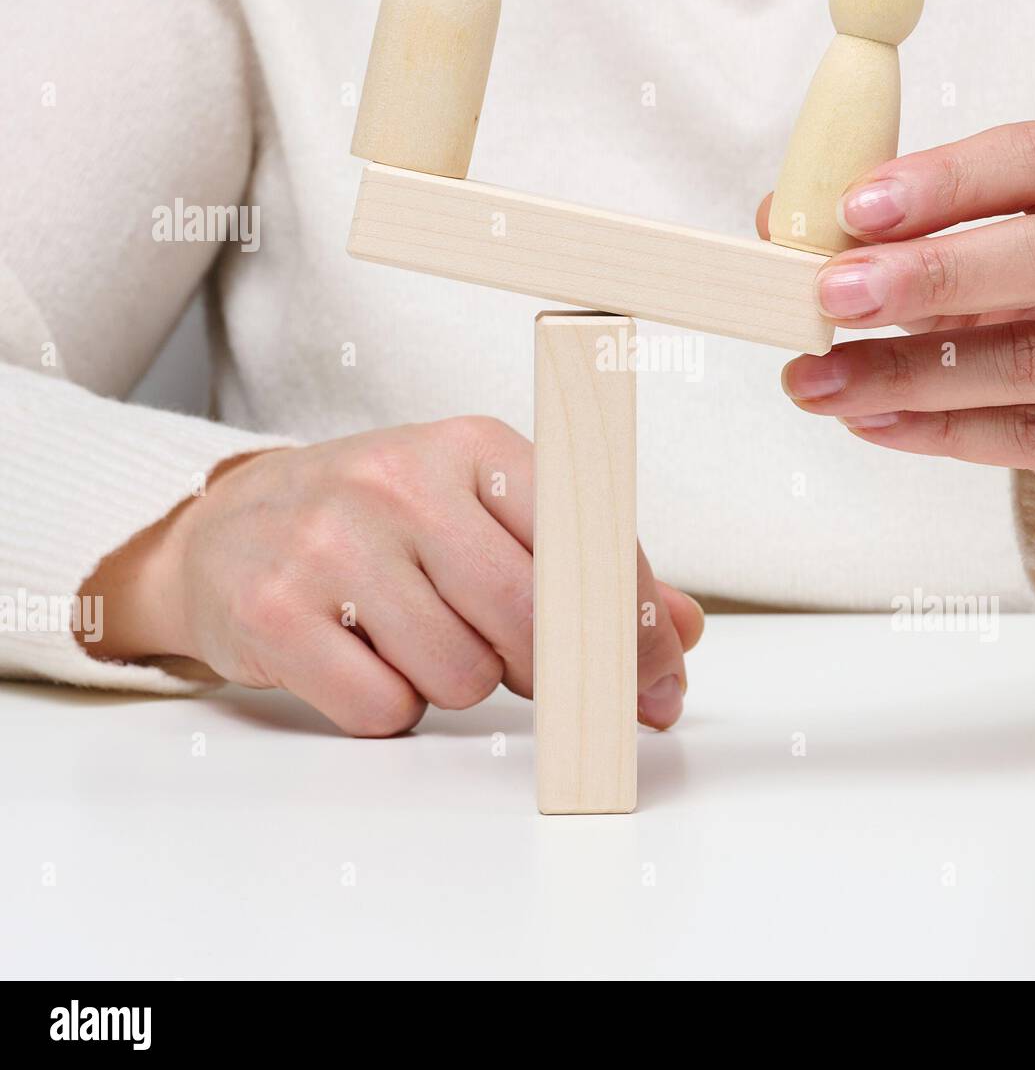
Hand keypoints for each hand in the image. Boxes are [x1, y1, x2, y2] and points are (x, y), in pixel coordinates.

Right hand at [82, 418, 702, 733]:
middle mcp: (401, 480)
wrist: (230, 529)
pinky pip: (381, 708)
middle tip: (531, 674)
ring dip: (453, 682)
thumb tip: (683, 630)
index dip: (630, 624)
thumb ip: (586, 569)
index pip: (584, 541)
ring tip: (415, 636)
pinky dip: (387, 705)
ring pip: (458, 675)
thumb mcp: (486, 514)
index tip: (653, 681)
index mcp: (473, 447)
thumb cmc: (380, 523)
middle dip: (548, 669)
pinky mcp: (274, 610)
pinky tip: (363, 657)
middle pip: (526, 616)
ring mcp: (331, 542)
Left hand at [769, 122, 1034, 592]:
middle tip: (831, 295)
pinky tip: (871, 423)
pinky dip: (939, 432)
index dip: (947, 179)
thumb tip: (776, 220)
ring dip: (908, 371)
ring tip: (819, 380)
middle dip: (931, 274)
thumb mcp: (993, 271)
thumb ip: (901, 239)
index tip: (853, 208)